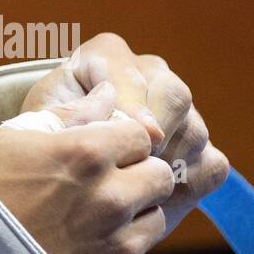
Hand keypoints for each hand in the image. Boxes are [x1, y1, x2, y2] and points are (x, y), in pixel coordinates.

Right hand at [0, 84, 174, 253]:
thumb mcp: (17, 136)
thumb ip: (71, 112)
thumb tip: (108, 93)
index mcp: (88, 154)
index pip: (142, 136)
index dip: (122, 144)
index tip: (101, 157)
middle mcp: (111, 200)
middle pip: (159, 177)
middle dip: (137, 178)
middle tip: (102, 191)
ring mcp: (117, 250)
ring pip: (155, 223)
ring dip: (131, 222)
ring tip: (90, 229)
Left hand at [20, 32, 229, 236]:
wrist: (60, 170)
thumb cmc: (46, 138)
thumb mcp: (44, 121)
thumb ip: (74, 112)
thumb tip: (125, 118)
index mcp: (106, 56)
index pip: (131, 72)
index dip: (133, 104)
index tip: (132, 135)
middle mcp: (149, 73)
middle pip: (174, 95)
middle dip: (156, 133)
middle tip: (134, 163)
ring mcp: (178, 111)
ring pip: (194, 132)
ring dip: (168, 163)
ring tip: (135, 185)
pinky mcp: (198, 148)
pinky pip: (210, 165)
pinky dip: (187, 184)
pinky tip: (155, 197)